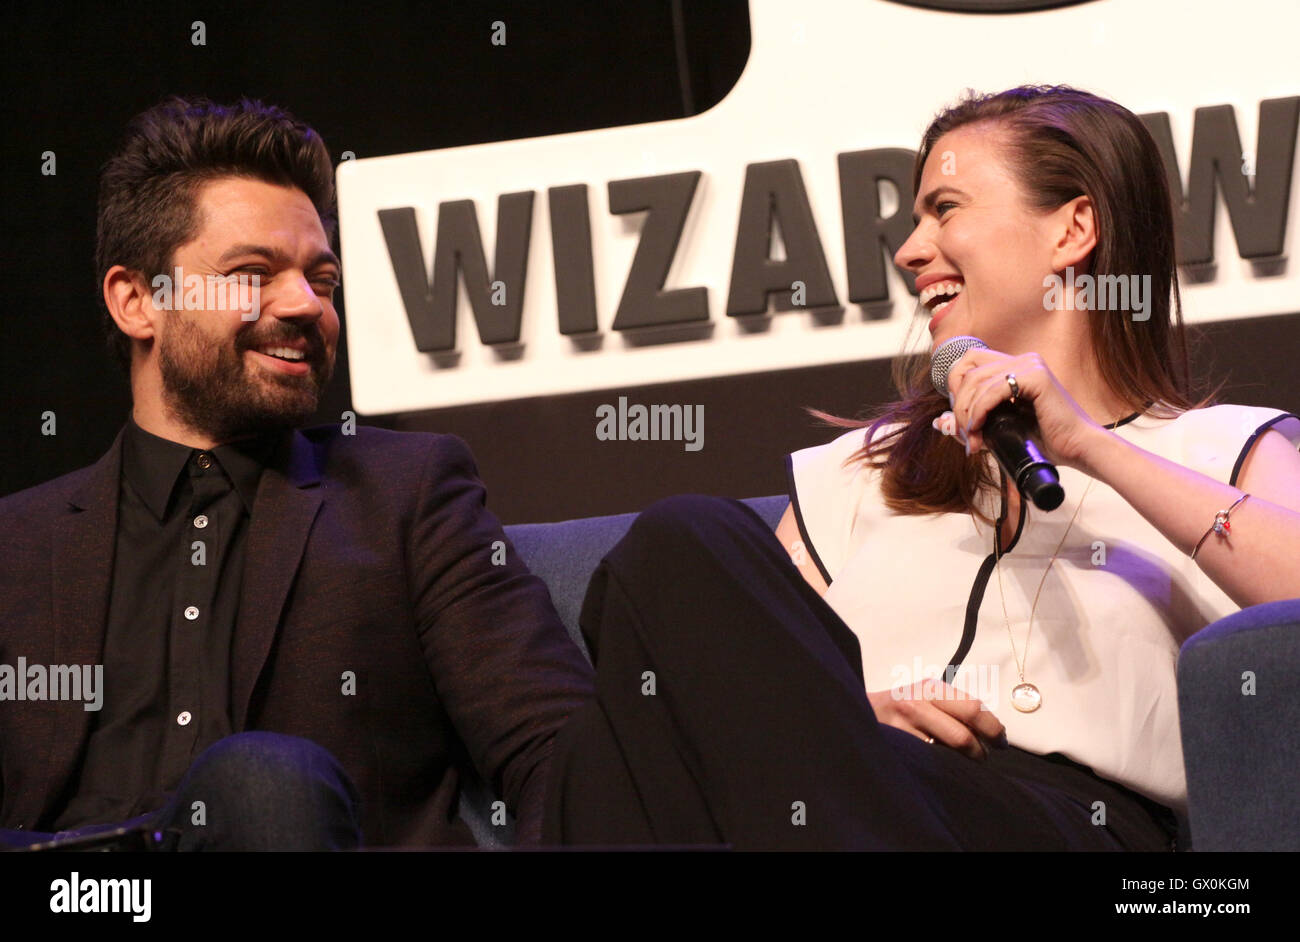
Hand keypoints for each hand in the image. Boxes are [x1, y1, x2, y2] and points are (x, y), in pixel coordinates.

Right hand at [867, 678, 1006, 760]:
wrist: (860, 711)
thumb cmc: (900, 706)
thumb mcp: (927, 695)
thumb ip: (954, 707)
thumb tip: (991, 730)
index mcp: (930, 688)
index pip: (973, 708)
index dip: (993, 729)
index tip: (1001, 741)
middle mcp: (916, 704)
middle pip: (963, 735)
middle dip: (981, 751)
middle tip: (984, 756)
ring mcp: (903, 728)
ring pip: (948, 752)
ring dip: (962, 762)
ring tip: (963, 762)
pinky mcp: (896, 746)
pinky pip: (930, 762)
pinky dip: (943, 767)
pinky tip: (943, 765)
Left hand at [939, 348, 1105, 471]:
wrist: (1078, 449)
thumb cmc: (1044, 442)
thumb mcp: (998, 430)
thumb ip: (972, 422)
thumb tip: (939, 421)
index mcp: (1015, 367)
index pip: (968, 362)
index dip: (954, 387)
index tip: (960, 419)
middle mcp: (1022, 360)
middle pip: (967, 368)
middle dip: (957, 403)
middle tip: (964, 433)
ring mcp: (1030, 365)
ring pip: (975, 381)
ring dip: (966, 414)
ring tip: (972, 440)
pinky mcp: (1036, 377)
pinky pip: (992, 390)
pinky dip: (978, 412)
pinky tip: (979, 430)